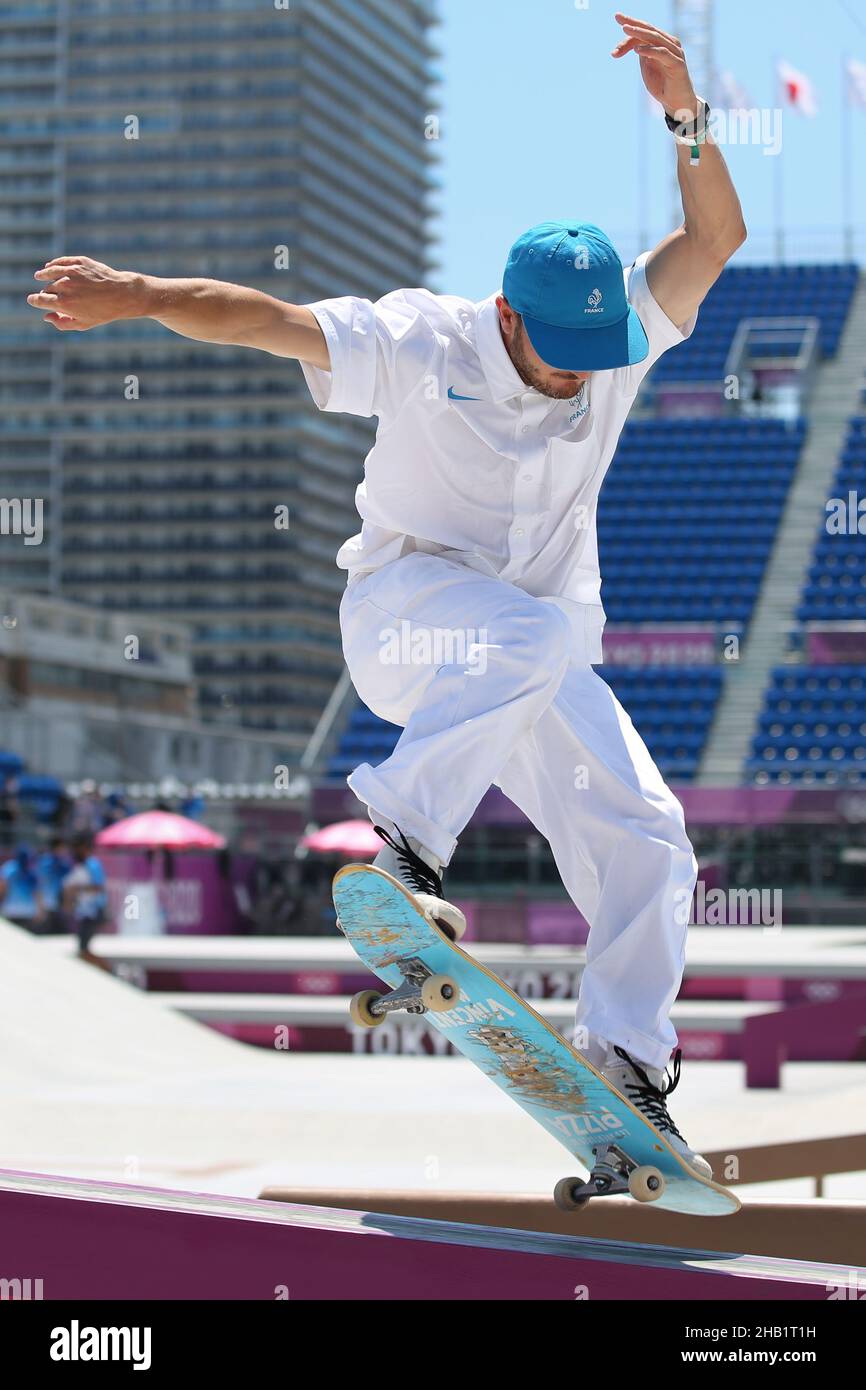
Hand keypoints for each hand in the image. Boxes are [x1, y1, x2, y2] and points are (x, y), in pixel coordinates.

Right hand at [27, 255, 145, 330]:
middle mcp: (65, 287)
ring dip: (43, 274)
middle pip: (47, 288)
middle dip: (45, 292)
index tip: (32, 300)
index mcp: (64, 304)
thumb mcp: (84, 324)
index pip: (40, 300)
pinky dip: (54, 264)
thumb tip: (46, 316)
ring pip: (50, 272)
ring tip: (39, 275)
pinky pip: (61, 262)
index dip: (34, 301)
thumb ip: (62, 323)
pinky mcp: (79, 262)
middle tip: (47, 295)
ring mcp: (72, 273)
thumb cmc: (104, 312)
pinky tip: (50, 266)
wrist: (123, 294)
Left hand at [612, 12, 698, 118]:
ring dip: (639, 33)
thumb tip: (632, 44)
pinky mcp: (677, 64)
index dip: (631, 26)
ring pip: (656, 38)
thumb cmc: (661, 84)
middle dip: (633, 23)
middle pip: (650, 29)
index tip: (616, 20)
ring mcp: (675, 52)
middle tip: (618, 17)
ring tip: (625, 29)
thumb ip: (641, 53)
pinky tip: (637, 50)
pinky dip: (649, 50)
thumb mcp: (646, 67)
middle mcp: (670, 43)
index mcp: (663, 42)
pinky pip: (662, 53)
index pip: (645, 30)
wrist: (676, 103)